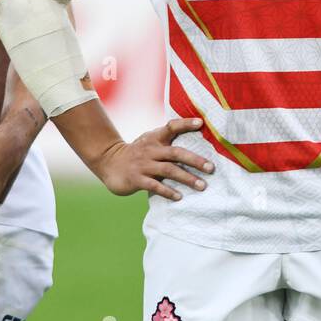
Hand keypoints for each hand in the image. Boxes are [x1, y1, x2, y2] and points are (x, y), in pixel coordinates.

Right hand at [91, 118, 212, 200]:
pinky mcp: (136, 179)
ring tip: (202, 186)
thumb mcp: (150, 142)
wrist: (109, 162)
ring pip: (168, 170)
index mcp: (155, 138)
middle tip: (211, 168)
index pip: (171, 126)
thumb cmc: (138, 153)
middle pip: (175, 153)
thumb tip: (197, 142)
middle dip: (195, 160)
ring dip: (187, 178)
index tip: (201, 123)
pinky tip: (179, 197)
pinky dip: (168, 191)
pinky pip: (154, 185)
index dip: (186, 124)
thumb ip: (168, 141)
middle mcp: (150, 149)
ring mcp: (143, 164)